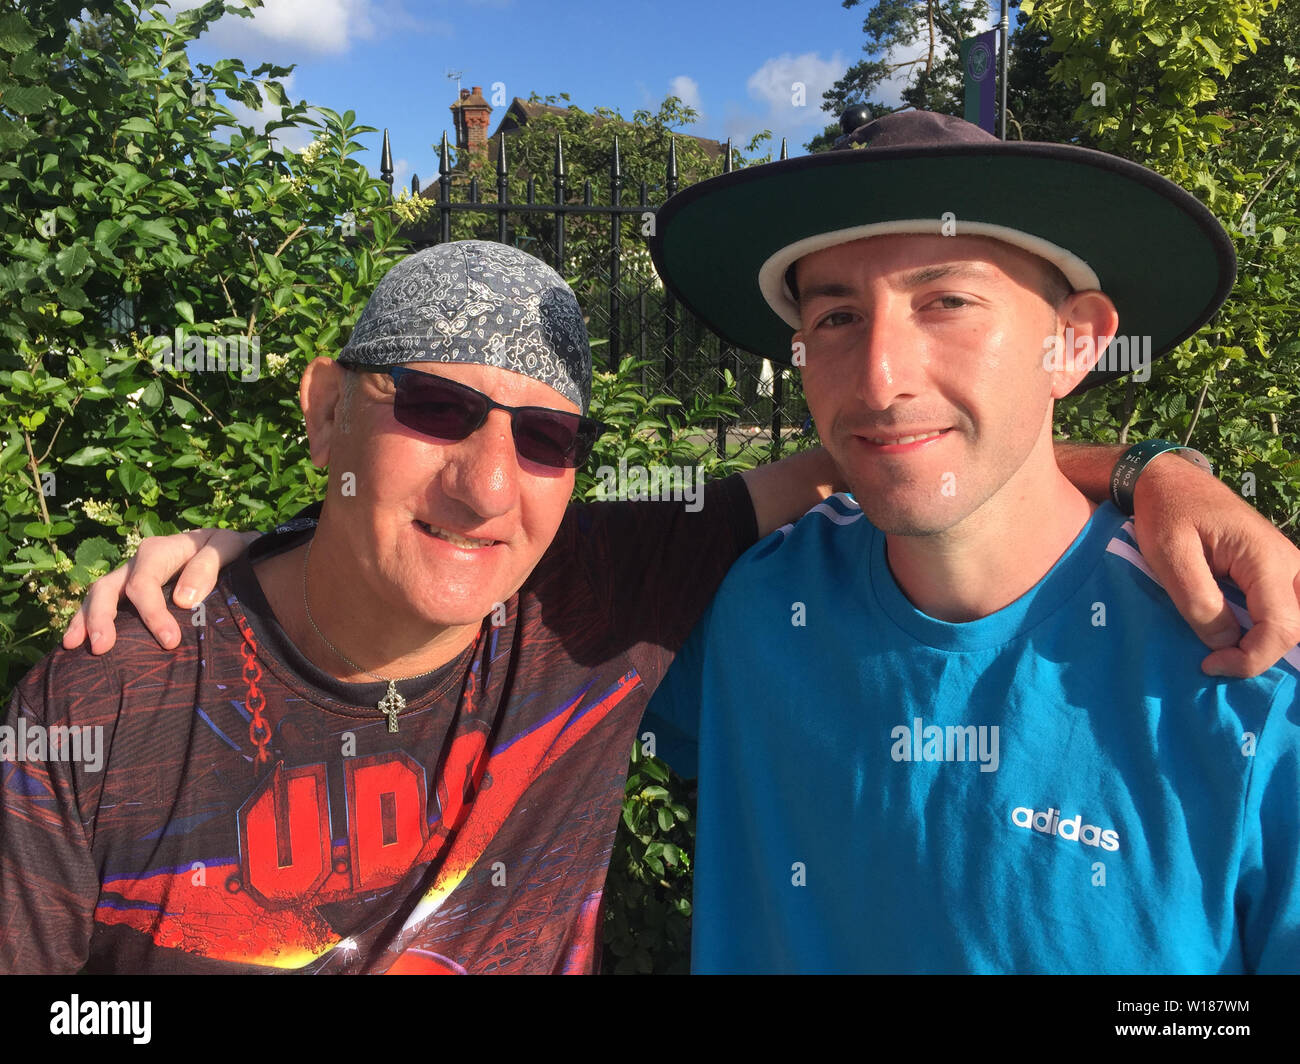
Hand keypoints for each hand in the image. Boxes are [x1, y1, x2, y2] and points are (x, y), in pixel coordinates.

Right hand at [62, 529, 257, 653]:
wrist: (227, 547)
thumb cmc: (228, 548)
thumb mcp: (226, 547)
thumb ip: (207, 567)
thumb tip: (183, 600)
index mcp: (159, 550)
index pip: (144, 584)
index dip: (152, 613)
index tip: (170, 641)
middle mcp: (138, 562)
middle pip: (107, 587)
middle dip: (101, 617)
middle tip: (102, 647)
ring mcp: (130, 576)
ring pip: (98, 595)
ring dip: (84, 620)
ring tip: (75, 647)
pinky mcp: (130, 591)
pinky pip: (103, 604)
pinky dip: (88, 621)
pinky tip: (78, 643)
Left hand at [1132, 453, 1299, 677]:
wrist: (1169, 482)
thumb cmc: (1166, 513)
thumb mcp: (1169, 556)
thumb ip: (1198, 600)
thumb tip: (1225, 642)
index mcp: (1265, 558)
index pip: (1282, 626)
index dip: (1250, 657)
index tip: (1208, 664)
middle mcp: (1288, 561)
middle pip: (1297, 628)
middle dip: (1261, 655)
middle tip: (1217, 660)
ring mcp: (1287, 564)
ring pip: (1297, 620)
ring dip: (1267, 643)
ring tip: (1228, 653)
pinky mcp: (1276, 570)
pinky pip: (1286, 607)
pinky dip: (1267, 629)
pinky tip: (1236, 637)